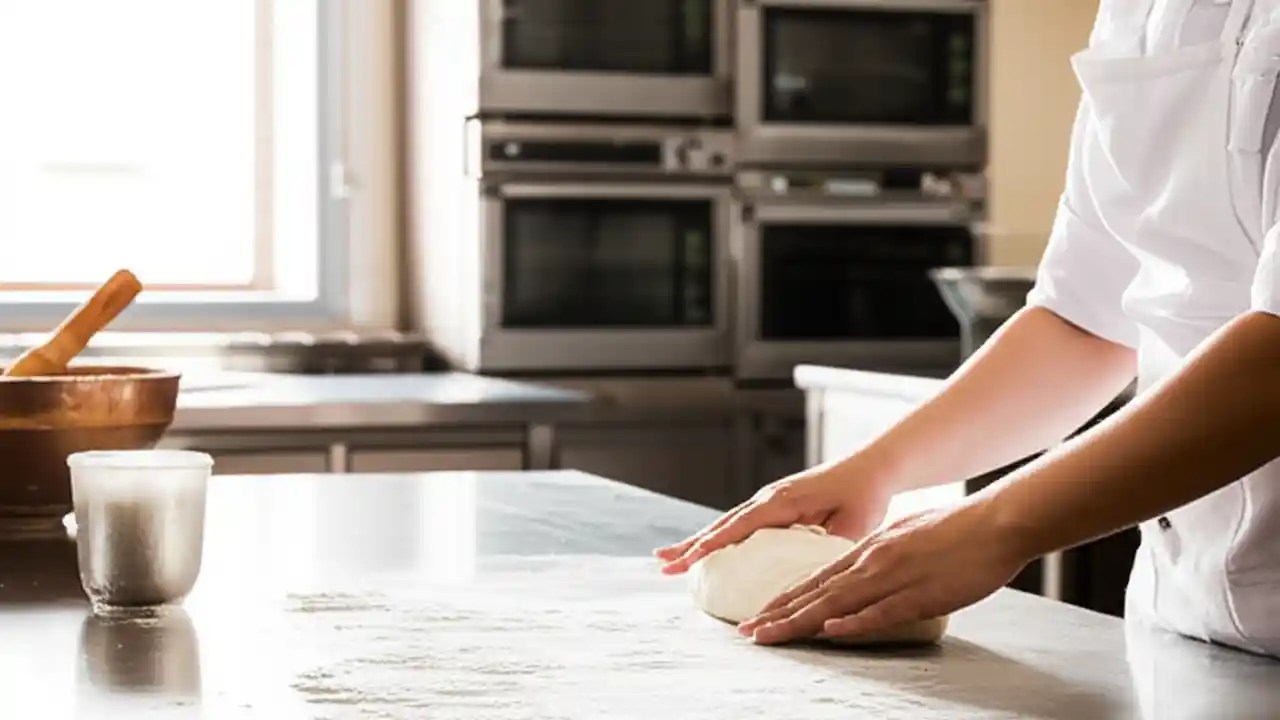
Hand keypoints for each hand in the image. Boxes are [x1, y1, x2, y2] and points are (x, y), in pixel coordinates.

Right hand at [654, 456, 896, 574]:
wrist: (872, 469)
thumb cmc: (864, 496)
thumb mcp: (851, 527)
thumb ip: (826, 547)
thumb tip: (806, 572)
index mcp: (783, 502)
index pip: (740, 525)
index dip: (713, 544)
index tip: (688, 559)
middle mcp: (769, 498)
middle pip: (722, 524)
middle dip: (691, 544)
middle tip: (662, 562)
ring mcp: (769, 500)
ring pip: (726, 523)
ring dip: (698, 542)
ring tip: (669, 559)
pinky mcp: (774, 505)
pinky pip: (739, 523)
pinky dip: (717, 537)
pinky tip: (704, 550)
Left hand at [737, 498, 1030, 644]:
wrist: (997, 521)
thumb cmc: (957, 530)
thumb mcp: (907, 535)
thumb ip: (883, 554)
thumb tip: (863, 568)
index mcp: (870, 549)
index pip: (816, 578)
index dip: (785, 598)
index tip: (759, 614)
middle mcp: (873, 561)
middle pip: (816, 592)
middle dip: (779, 614)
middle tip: (748, 633)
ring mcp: (895, 577)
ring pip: (837, 604)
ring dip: (799, 621)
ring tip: (769, 635)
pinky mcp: (920, 594)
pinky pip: (881, 612)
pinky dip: (852, 623)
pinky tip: (829, 631)